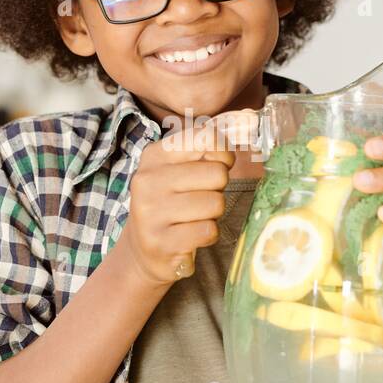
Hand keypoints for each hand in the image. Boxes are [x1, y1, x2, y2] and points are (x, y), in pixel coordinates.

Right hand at [116, 111, 249, 287]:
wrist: (142, 250)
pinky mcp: (161, 242)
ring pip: (215, 203)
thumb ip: (201, 151)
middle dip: (218, 189)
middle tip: (201, 199)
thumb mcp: (176, 171)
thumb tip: (240, 132)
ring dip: (213, 214)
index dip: (223, 154)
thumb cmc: (170, 205)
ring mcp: (151, 212)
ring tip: (194, 218)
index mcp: (155, 155)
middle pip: (217, 174)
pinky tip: (191, 235)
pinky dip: (208, 235)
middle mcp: (148, 180)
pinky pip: (208, 231)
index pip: (205, 137)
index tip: (218, 166)